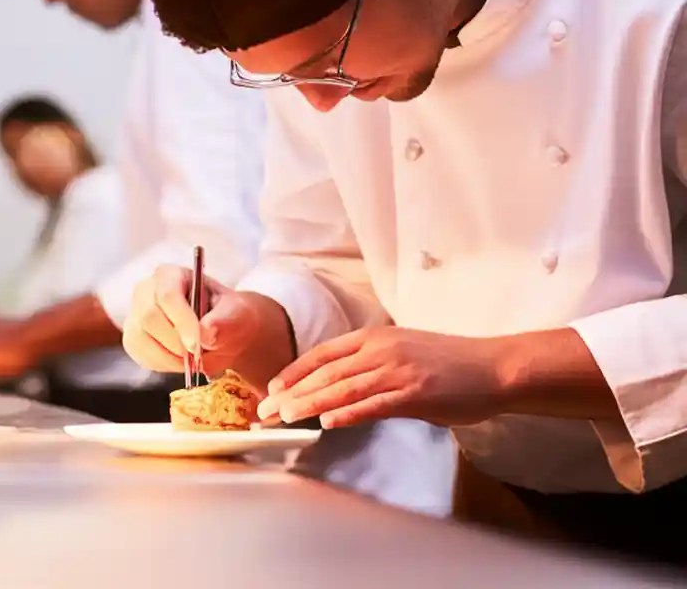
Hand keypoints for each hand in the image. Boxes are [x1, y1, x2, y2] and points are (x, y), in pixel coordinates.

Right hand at [122, 265, 293, 380]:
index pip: (167, 295)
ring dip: (169, 356)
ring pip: (140, 339)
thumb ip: (224, 321)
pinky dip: (162, 364)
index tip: (196, 344)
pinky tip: (180, 360)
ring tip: (192, 358)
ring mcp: (135, 315)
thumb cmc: (227, 316)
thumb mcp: (236, 314)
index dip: (180, 321)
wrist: (222, 333)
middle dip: (174, 342)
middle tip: (196, 355)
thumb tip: (205, 332)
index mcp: (171, 275)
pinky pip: (140, 355)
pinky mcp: (133, 339)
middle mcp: (146, 291)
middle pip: (148, 317)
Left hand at [258, 327, 511, 428]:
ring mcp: (397, 370)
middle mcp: (380, 350)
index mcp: (373, 338)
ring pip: (343, 387)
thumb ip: (369, 367)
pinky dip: (348, 412)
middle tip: (264, 412)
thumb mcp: (401, 353)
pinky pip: (374, 404)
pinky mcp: (415, 393)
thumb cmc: (449, 364)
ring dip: (309, 403)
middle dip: (291, 393)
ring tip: (284, 417)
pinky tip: (328, 421)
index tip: (272, 389)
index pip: (322, 354)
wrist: (495, 367)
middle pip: (325, 372)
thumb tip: (337, 387)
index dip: (294, 372)